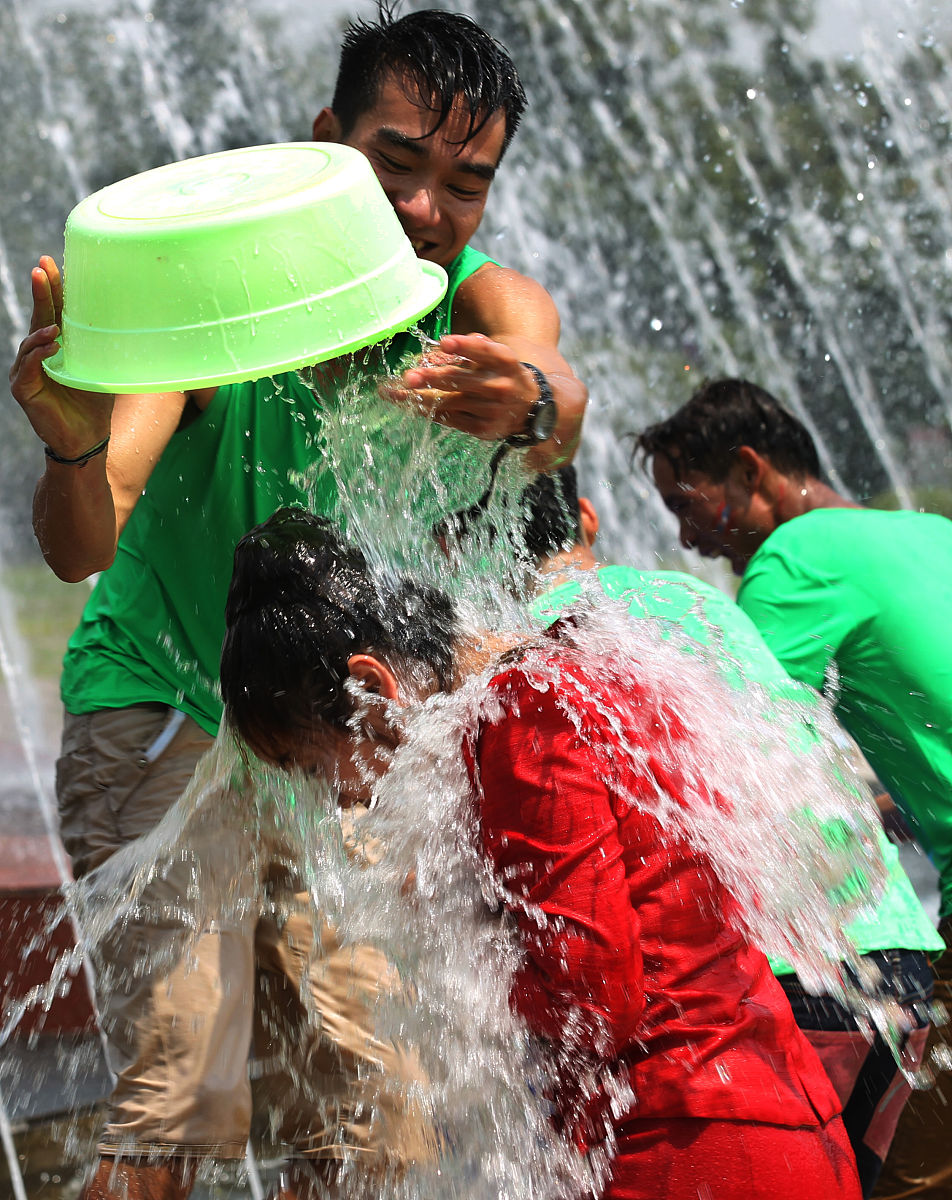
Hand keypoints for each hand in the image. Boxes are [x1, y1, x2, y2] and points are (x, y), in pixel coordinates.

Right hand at [9, 256, 114, 458]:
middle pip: (38, 318)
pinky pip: (28, 367)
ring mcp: (27, 371)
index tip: (50, 263)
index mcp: (55, 346)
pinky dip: (38, 354)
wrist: (88, 437)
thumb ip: (105, 346)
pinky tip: (51, 344)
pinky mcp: (24, 389)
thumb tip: (131, 318)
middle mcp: (37, 354)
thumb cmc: (94, 403)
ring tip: (55, 322)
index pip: (52, 311)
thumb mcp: (102, 368)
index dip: (51, 288)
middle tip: (41, 269)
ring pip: (30, 342)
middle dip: (40, 293)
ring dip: (42, 328)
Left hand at [381, 332, 539, 440]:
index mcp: (504, 362)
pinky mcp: (483, 429)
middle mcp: (499, 386)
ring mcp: (491, 410)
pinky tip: (410, 406)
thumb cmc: (505, 376)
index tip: (444, 341)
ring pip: (448, 403)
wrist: (533, 410)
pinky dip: (429, 411)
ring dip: (417, 398)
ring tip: (392, 393)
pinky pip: (450, 419)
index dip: (465, 346)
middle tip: (408, 377)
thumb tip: (436, 351)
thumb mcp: (496, 357)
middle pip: (460, 381)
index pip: (485, 351)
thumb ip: (470, 349)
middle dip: (431, 378)